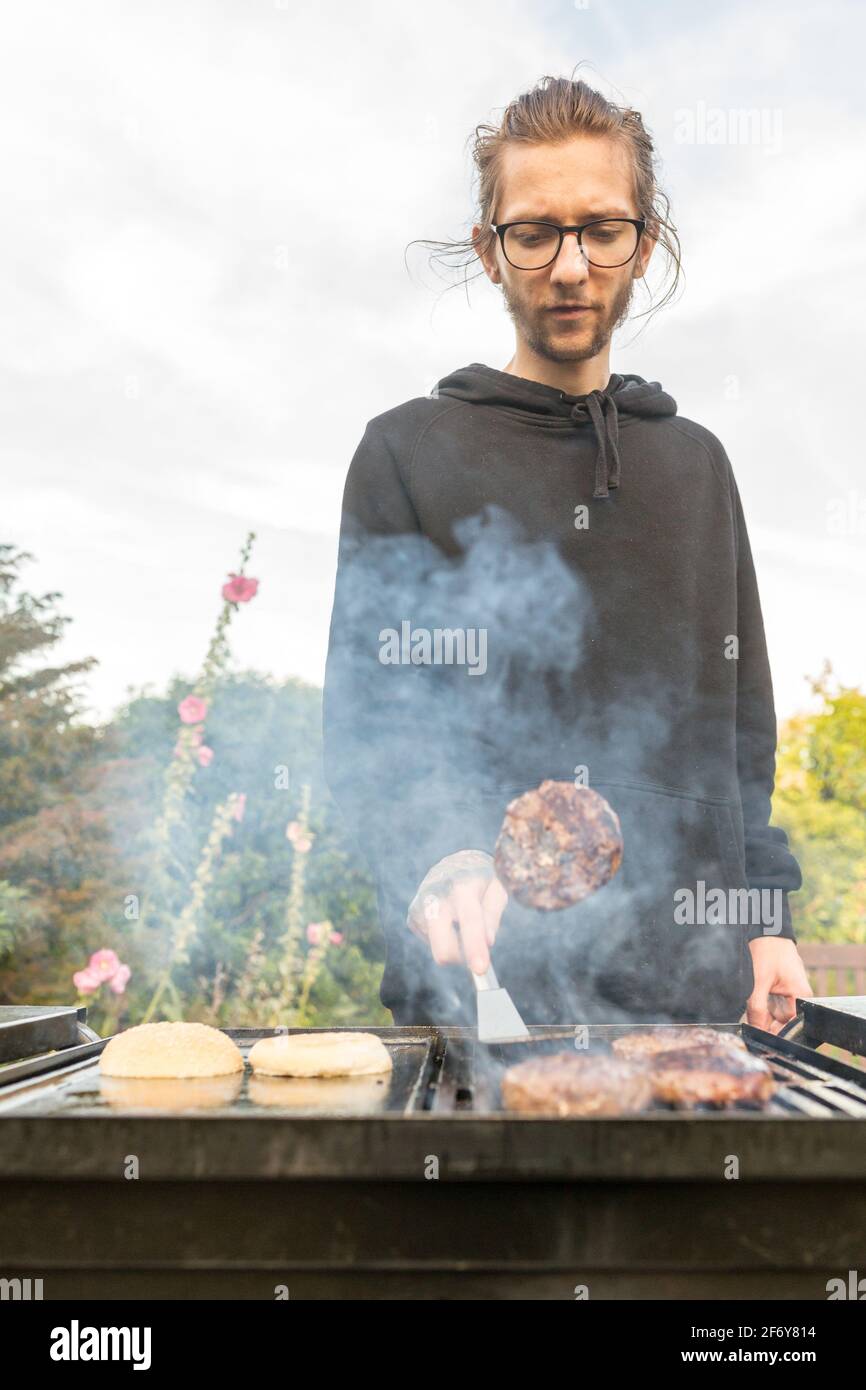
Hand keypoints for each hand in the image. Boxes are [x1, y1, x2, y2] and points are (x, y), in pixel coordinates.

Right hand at [407, 849, 507, 974]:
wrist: (455, 862)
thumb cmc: (482, 879)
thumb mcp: (498, 888)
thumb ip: (493, 915)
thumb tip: (487, 943)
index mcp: (462, 885)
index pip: (469, 919)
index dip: (474, 946)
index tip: (480, 969)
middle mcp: (435, 895)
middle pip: (443, 946)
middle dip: (461, 958)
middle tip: (478, 953)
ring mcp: (420, 907)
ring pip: (439, 948)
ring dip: (455, 943)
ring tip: (462, 919)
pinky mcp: (413, 917)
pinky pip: (433, 944)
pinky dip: (445, 938)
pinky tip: (450, 919)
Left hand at [747, 937, 812, 1033]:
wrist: (765, 928)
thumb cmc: (767, 950)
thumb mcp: (759, 982)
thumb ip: (758, 1009)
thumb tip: (757, 1030)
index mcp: (802, 996)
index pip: (792, 1027)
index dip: (776, 1034)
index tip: (760, 1037)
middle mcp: (800, 995)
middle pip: (784, 1021)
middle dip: (768, 1023)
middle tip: (751, 1022)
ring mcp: (791, 989)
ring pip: (777, 1011)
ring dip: (764, 1013)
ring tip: (752, 1006)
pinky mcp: (782, 984)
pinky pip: (774, 1002)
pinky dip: (764, 1004)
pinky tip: (753, 1000)